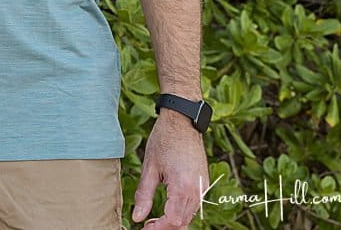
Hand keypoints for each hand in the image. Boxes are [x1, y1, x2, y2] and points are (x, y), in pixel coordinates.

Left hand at [131, 111, 208, 228]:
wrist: (183, 122)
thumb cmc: (164, 140)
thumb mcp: (150, 167)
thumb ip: (144, 195)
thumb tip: (136, 217)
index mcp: (183, 187)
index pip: (173, 221)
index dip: (158, 228)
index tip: (144, 227)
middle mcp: (197, 191)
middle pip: (183, 222)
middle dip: (164, 227)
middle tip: (146, 225)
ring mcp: (202, 188)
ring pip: (190, 216)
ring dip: (173, 221)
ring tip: (153, 219)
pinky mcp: (203, 184)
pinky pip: (194, 206)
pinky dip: (181, 212)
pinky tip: (166, 208)